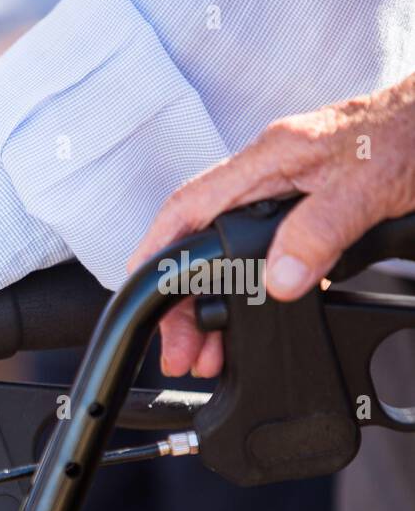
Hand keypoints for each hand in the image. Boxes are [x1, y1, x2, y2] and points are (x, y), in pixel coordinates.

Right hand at [129, 74, 414, 377]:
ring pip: (229, 251)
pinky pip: (262, 250)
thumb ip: (319, 232)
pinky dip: (248, 290)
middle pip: (200, 240)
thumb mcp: (368, 187)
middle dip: (184, 301)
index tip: (141, 298)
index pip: (187, 208)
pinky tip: (252, 317)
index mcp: (269, 158)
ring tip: (212, 352)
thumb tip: (278, 280)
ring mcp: (287, 185)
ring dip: (215, 302)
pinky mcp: (309, 201)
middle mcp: (269, 171)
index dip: (154, 253)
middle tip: (184, 352)